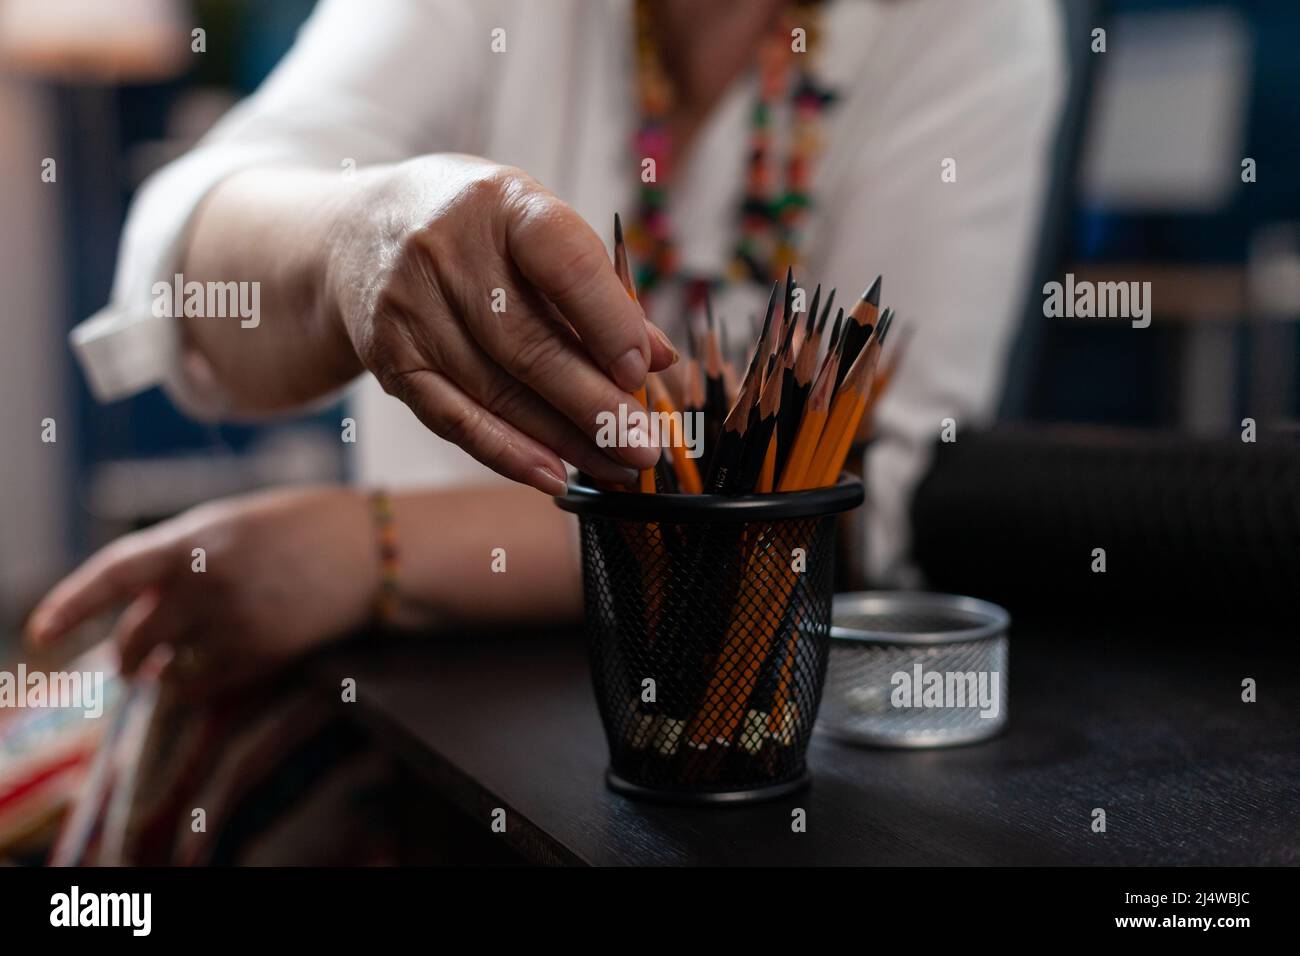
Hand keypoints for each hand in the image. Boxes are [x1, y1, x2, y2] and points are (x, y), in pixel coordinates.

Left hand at [25, 487, 376, 696]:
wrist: (378, 550)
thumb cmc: (311, 524)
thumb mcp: (239, 521)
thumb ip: (190, 551)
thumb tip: (152, 592)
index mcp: (196, 537)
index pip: (113, 574)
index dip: (69, 605)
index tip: (40, 633)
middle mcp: (206, 582)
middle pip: (138, 633)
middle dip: (126, 654)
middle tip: (126, 663)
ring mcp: (234, 621)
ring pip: (170, 665)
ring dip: (161, 674)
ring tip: (163, 674)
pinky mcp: (263, 654)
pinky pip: (208, 684)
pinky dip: (195, 687)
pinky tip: (200, 681)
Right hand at [331, 154, 675, 494]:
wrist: (357, 234)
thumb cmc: (477, 232)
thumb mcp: (535, 229)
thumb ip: (597, 290)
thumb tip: (658, 357)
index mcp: (502, 203)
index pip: (563, 262)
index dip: (607, 321)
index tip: (641, 372)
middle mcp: (445, 250)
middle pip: (529, 344)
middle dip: (595, 406)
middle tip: (642, 448)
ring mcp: (409, 308)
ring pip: (498, 392)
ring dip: (564, 440)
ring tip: (617, 467)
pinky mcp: (389, 359)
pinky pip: (455, 419)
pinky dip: (508, 454)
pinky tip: (554, 476)